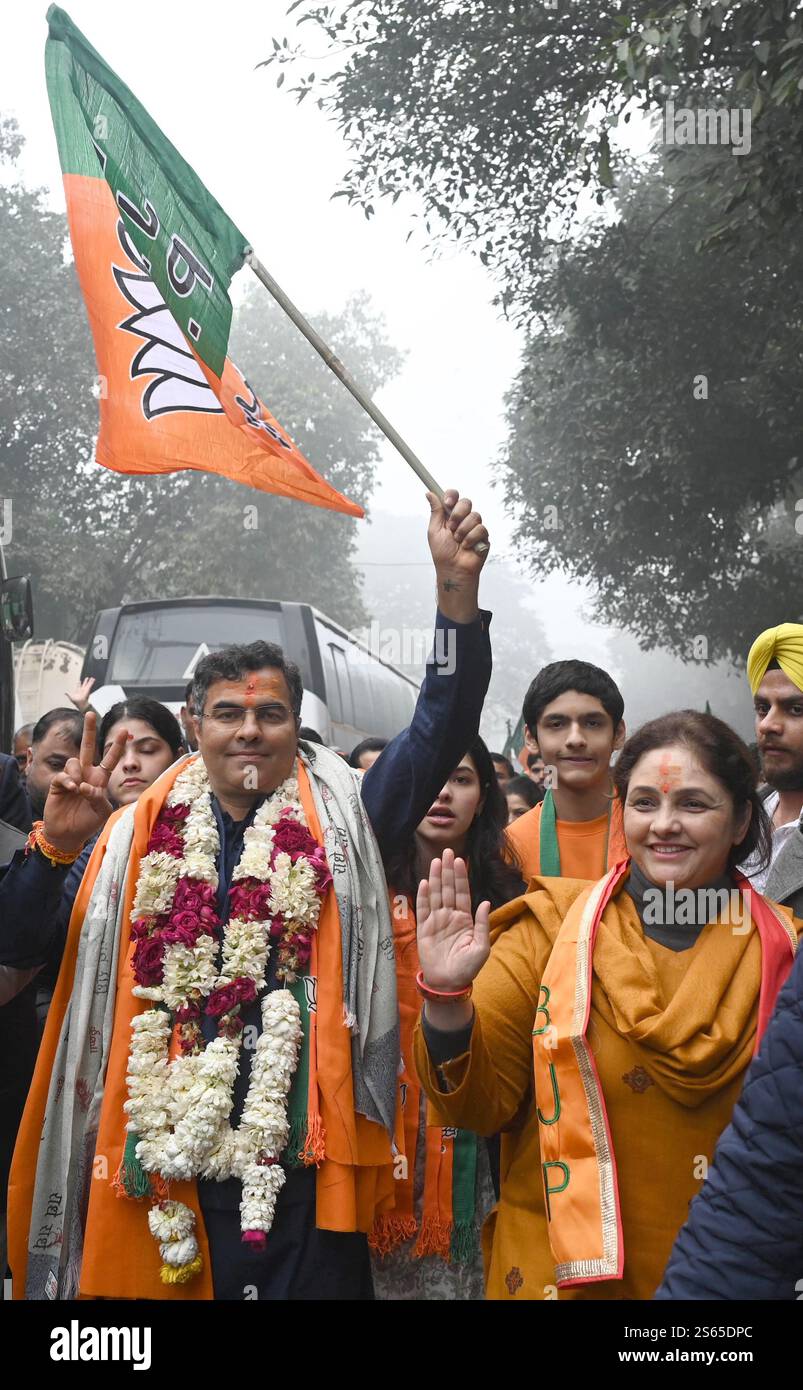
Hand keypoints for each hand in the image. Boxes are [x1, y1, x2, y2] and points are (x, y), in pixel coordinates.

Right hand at [42, 711, 129, 854]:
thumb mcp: (102, 812)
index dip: (117, 745)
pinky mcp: (58, 784)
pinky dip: (68, 781)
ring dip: (77, 774)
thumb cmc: (88, 823)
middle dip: (89, 730)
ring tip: (78, 790)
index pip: (110, 759)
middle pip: (87, 747)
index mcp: (100, 779)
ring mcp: (72, 778)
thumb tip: (86, 785)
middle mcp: (86, 774)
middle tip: (90, 714)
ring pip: (74, 761)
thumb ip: (99, 798)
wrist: (68, 834)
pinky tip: (72, 790)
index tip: (125, 730)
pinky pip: (63, 775)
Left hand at [66, 676, 95, 712]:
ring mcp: (85, 689)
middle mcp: (82, 690)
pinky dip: (92, 682)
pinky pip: (90, 685)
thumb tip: (65, 693)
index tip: (79, 681)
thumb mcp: (71, 697)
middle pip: (84, 684)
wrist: (80, 703)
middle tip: (87, 678)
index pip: (78, 686)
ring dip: (90, 681)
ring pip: (88, 684)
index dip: (79, 683)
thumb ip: (68, 694)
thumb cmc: (76, 701)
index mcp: (78, 691)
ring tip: (92, 678)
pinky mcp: (87, 689)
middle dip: (85, 681)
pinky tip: (93, 679)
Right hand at [416, 848, 490, 991]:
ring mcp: (436, 922)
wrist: (449, 984)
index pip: (462, 893)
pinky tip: (425, 882)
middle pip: (448, 889)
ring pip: (435, 895)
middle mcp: (450, 917)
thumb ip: (483, 924)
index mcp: (465, 919)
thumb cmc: (467, 968)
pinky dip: (423, 896)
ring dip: (436, 878)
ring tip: (435, 861)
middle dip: (447, 870)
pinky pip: (423, 909)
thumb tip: (486, 902)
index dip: (460, 876)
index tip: (459, 860)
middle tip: (446, 852)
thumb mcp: (482, 947)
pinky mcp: (424, 929)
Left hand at [427, 489, 488, 622]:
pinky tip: (467, 547)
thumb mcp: (435, 530)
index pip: (454, 497)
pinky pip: (481, 529)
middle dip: (457, 514)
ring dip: (463, 530)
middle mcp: (463, 519)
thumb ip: (435, 511)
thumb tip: (429, 493)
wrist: (453, 569)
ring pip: (474, 515)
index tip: (448, 502)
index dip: (452, 496)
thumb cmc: (442, 553)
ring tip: (458, 541)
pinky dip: (471, 539)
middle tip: (451, 527)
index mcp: (450, 516)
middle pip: (466, 502)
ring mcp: (474, 527)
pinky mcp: (484, 536)